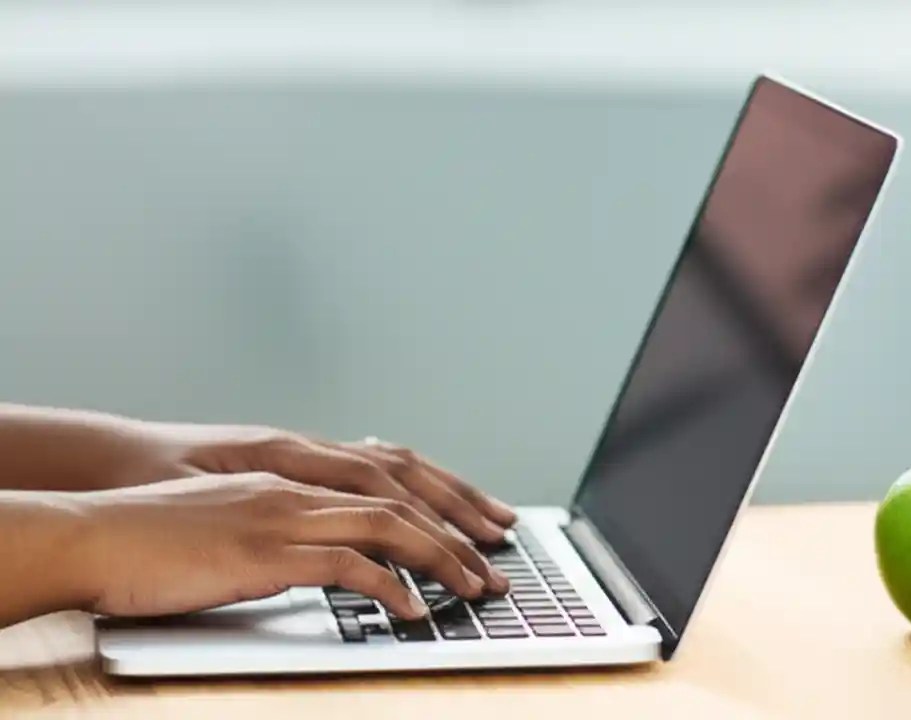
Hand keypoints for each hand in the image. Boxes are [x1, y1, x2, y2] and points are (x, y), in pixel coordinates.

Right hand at [0, 405, 517, 547]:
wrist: (96, 531)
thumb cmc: (157, 531)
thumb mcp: (234, 514)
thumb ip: (285, 521)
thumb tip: (323, 545)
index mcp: (297, 471)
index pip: (393, 471)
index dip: (446, 493)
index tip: (483, 520)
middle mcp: (302, 485)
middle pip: (406, 494)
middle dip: (462, 527)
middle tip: (499, 561)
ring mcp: (288, 515)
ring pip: (391, 525)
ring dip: (442, 558)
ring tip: (475, 588)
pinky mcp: (269, 552)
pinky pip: (350, 567)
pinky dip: (391, 588)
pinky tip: (414, 611)